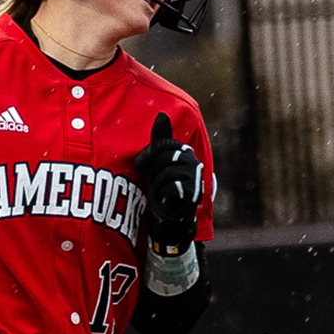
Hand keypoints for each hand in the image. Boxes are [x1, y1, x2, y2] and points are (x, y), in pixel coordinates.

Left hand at [133, 112, 203, 257]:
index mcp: (184, 152)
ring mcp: (195, 177)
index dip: (148, 154)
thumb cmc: (161, 189)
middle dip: (153, 174)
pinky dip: (163, 197)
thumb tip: (161, 114)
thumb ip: (159, 140)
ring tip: (161, 194)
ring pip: (165, 174)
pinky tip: (166, 202)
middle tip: (155, 185)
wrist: (170, 219)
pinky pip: (171, 188)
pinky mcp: (194, 194)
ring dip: (156, 187)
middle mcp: (193, 161)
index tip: (138, 163)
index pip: (164, 144)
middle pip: (163, 158)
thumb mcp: (156, 162)